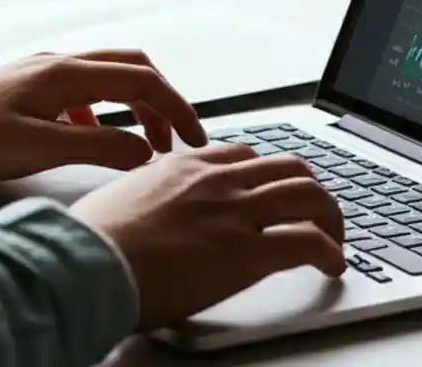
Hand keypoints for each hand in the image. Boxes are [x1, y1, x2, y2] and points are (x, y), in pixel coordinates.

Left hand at [0, 50, 207, 180]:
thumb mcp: (39, 149)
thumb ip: (100, 149)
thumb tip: (146, 153)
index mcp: (66, 74)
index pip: (143, 79)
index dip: (177, 108)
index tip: (196, 138)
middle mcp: (57, 64)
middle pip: (132, 69)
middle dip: (163, 101)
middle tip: (178, 138)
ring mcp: (40, 73)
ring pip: (108, 78)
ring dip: (135, 106)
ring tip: (144, 144)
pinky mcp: (25, 88)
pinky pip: (81, 92)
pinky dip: (104, 113)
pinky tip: (93, 140)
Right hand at [69, 143, 346, 328]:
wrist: (86, 263)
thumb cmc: (91, 242)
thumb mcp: (119, 199)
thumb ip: (144, 195)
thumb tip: (140, 208)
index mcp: (185, 168)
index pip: (242, 156)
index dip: (265, 174)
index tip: (271, 192)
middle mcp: (217, 180)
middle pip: (287, 166)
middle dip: (310, 188)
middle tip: (317, 212)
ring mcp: (235, 211)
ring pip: (308, 194)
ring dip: (331, 216)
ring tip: (336, 237)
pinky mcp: (247, 249)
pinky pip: (308, 241)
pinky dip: (330, 252)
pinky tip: (333, 265)